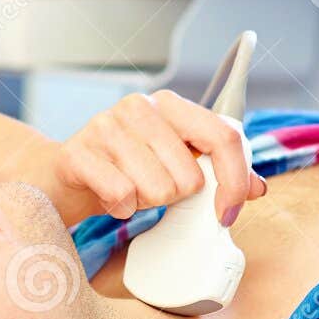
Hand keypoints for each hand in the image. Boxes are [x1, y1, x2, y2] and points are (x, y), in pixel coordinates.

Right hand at [23, 91, 267, 226]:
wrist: (60, 176)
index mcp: (171, 104)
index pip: (223, 135)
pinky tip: (109, 198)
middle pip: (190, 176)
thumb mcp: (174, 165)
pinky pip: (122, 196)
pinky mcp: (78, 153)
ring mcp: (106, 126)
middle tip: (151, 188)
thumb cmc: (125, 170)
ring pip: (157, 189)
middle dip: (174, 197)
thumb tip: (257, 187)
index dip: (234, 180)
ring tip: (128, 189)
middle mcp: (140, 106)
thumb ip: (217, 172)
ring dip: (144, 203)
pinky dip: (120, 209)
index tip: (228, 213)